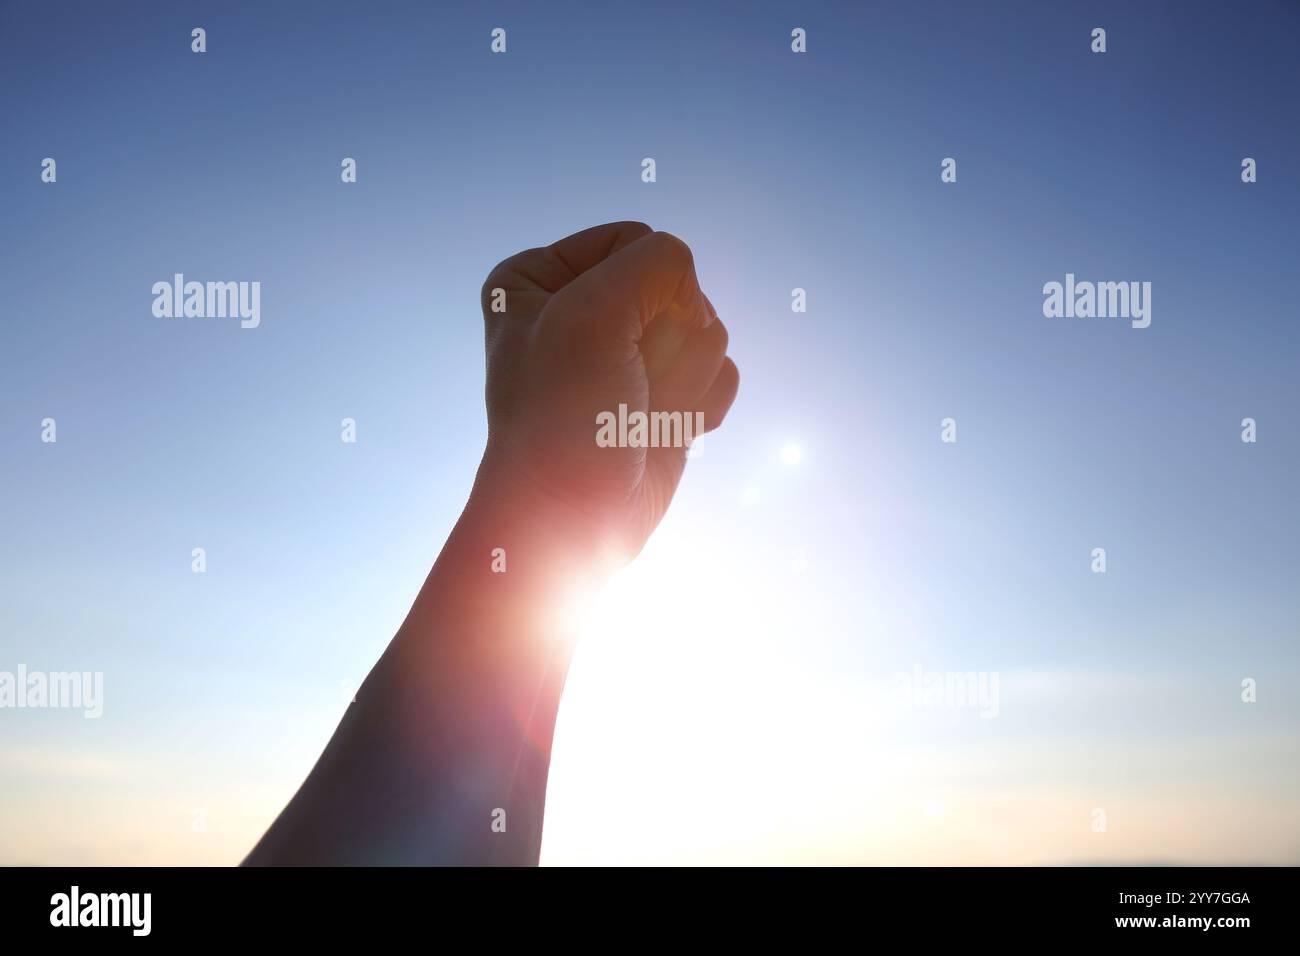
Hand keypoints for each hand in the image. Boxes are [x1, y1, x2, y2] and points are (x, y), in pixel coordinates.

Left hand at [473, 221, 738, 563]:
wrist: (574, 518)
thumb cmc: (566, 418)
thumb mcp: (594, 309)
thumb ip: (658, 263)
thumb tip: (695, 304)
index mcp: (539, 278)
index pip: (638, 242)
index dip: (640, 293)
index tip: (601, 348)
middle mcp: (584, 308)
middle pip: (680, 287)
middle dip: (666, 340)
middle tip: (621, 388)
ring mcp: (630, 352)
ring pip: (707, 328)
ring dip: (683, 375)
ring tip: (637, 412)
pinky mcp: (666, 391)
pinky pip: (720, 369)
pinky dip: (701, 403)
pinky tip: (661, 431)